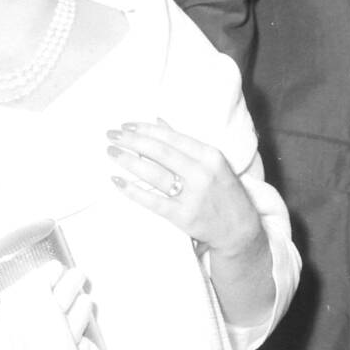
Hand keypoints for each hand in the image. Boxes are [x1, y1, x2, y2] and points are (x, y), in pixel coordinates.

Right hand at [0, 262, 96, 349]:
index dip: (49, 274)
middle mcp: (37, 342)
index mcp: (11, 328)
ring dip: (81, 310)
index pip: (40, 288)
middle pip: (65, 300)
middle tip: (74, 275)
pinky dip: (83, 342)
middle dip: (71, 284)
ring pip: (78, 326)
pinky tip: (83, 337)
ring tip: (83, 299)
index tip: (52, 268)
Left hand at [106, 119, 262, 260]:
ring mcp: (193, 195)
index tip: (126, 125)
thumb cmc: (223, 190)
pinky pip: (153, 201)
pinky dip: (133, 191)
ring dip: (129, 161)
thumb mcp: (212, 161)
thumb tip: (158, 121)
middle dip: (132, 141)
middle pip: (160, 152)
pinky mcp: (183, 216)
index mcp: (210, 154)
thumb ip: (184, 141)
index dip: (146, 129)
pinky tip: (117, 181)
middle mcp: (202, 172)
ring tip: (111, 152)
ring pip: (154, 174)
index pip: (172, 137)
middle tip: (111, 135)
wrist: (239, 228)